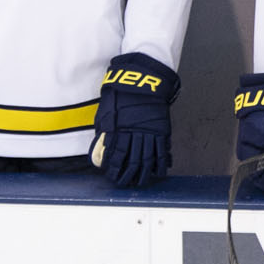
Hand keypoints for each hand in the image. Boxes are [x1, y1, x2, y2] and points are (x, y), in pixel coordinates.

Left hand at [94, 53, 178, 189]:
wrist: (144, 80)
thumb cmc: (122, 93)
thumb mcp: (106, 111)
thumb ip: (104, 131)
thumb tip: (100, 148)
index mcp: (119, 128)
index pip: (115, 155)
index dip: (113, 168)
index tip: (111, 176)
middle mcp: (135, 133)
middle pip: (132, 160)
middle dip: (127, 175)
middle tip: (124, 184)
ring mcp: (150, 132)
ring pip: (147, 158)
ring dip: (144, 173)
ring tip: (141, 182)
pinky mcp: (162, 129)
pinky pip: (162, 150)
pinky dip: (161, 163)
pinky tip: (159, 171)